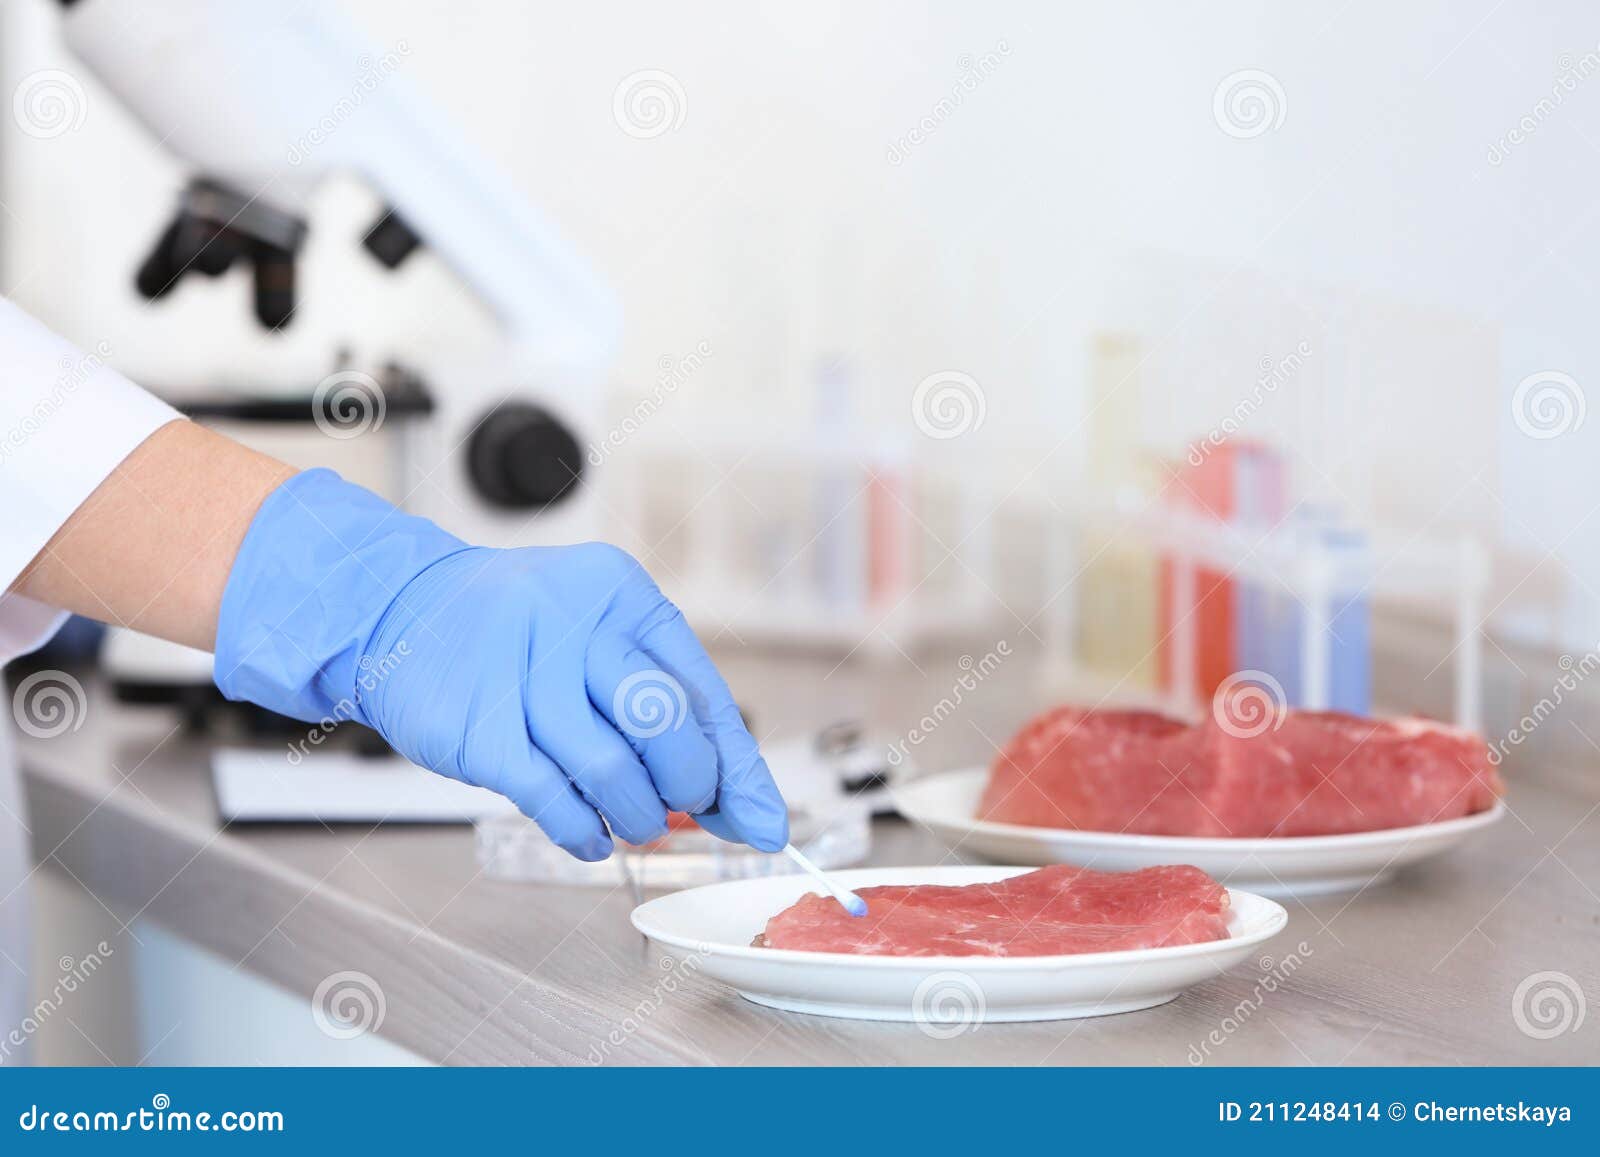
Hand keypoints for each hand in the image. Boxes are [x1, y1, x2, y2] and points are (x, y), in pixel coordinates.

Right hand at [213, 470, 787, 859]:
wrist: (396, 611)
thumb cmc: (514, 633)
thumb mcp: (596, 638)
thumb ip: (663, 708)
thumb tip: (738, 800)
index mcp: (619, 594)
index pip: (701, 690)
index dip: (738, 766)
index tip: (766, 820)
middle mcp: (573, 624)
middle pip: (664, 724)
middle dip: (689, 786)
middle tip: (682, 807)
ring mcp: (522, 676)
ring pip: (612, 771)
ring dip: (636, 815)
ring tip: (632, 819)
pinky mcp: (479, 729)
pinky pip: (553, 800)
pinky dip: (584, 831)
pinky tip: (590, 834)